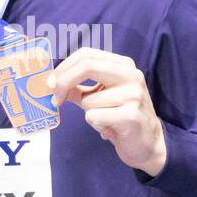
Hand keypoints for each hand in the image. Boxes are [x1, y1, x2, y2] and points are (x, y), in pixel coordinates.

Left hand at [48, 47, 166, 176]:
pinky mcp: (131, 116)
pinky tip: (110, 128)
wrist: (146, 141)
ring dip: (88, 113)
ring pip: (88, 100)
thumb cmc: (118, 115)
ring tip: (104, 118)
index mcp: (122, 65)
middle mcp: (131, 75)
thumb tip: (50, 83)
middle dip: (63, 82)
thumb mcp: (96, 96)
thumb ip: (76, 87)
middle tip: (54, 99)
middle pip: (87, 66)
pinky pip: (94, 117)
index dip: (63, 68)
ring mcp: (134, 94)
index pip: (86, 54)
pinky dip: (95, 124)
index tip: (50, 84)